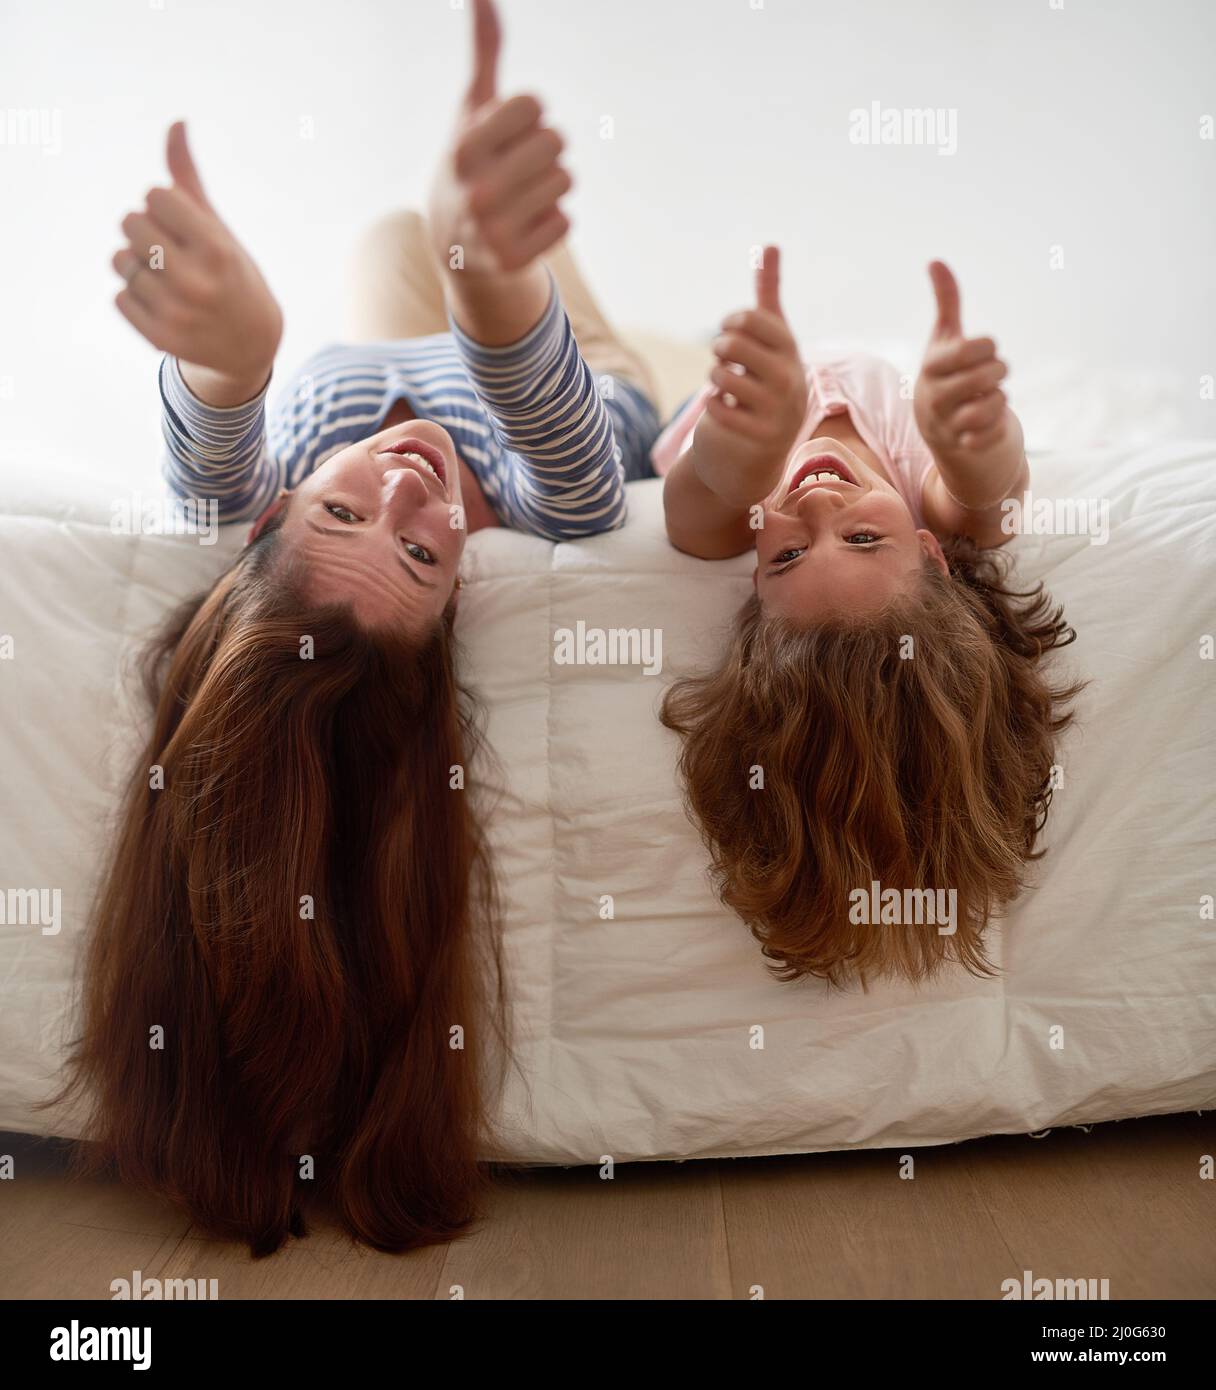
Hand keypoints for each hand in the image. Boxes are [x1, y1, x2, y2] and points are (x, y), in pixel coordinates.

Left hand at [112, 121, 281, 403]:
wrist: (251, 345)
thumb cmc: (232, 274)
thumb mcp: (217, 227)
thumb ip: (188, 178)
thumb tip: (175, 121)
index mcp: (215, 248)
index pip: (154, 195)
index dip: (165, 207)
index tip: (186, 228)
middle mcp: (195, 281)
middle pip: (130, 222)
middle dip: (147, 232)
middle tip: (174, 254)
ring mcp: (176, 312)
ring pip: (120, 260)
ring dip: (138, 265)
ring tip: (167, 280)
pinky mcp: (159, 337)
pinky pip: (119, 296)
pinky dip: (135, 297)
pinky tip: (163, 305)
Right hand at [427, 0, 571, 279]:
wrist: (454, 249)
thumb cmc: (471, 165)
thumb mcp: (472, 112)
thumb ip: (485, 55)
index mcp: (463, 148)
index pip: (534, 106)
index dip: (528, 118)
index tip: (506, 137)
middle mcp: (476, 191)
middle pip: (556, 143)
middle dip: (542, 152)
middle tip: (515, 172)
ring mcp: (494, 232)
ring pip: (565, 182)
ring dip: (549, 188)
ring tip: (518, 200)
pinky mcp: (514, 261)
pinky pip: (565, 222)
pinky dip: (550, 224)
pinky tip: (522, 228)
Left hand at [690, 246, 808, 507]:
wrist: (753, 454)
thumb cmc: (758, 386)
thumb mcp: (765, 342)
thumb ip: (767, 296)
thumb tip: (770, 245)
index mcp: (791, 353)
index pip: (755, 320)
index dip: (732, 322)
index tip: (729, 332)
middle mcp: (791, 380)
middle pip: (735, 346)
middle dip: (719, 350)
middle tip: (723, 360)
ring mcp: (779, 412)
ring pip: (723, 377)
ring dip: (715, 380)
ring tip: (725, 388)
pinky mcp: (760, 438)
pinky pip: (720, 408)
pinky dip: (713, 406)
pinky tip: (722, 409)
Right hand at [914, 261, 1009, 460]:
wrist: (943, 436)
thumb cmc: (949, 380)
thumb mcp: (945, 343)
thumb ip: (946, 303)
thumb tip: (935, 261)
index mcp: (931, 368)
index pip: (976, 347)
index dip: (988, 348)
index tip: (981, 355)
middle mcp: (934, 397)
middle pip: (991, 373)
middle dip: (997, 374)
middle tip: (987, 380)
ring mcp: (947, 426)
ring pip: (993, 404)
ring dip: (999, 402)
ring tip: (986, 402)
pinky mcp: (962, 449)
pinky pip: (992, 434)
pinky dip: (995, 429)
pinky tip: (985, 426)